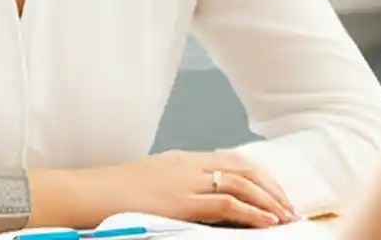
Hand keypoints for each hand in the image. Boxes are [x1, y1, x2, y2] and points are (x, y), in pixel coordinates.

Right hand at [94, 150, 299, 228]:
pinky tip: (265, 221)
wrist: (91, 193)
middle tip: (290, 207)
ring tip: (285, 217)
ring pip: (241, 185)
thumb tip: (202, 201)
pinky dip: (251, 211)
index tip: (275, 192)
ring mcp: (186, 181)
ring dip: (268, 201)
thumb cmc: (116, 192)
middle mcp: (190, 165)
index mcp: (184, 159)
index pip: (233, 161)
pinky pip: (226, 204)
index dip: (260, 176)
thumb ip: (179, 185)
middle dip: (272, 188)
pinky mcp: (181, 201)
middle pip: (245, 169)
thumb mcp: (153, 181)